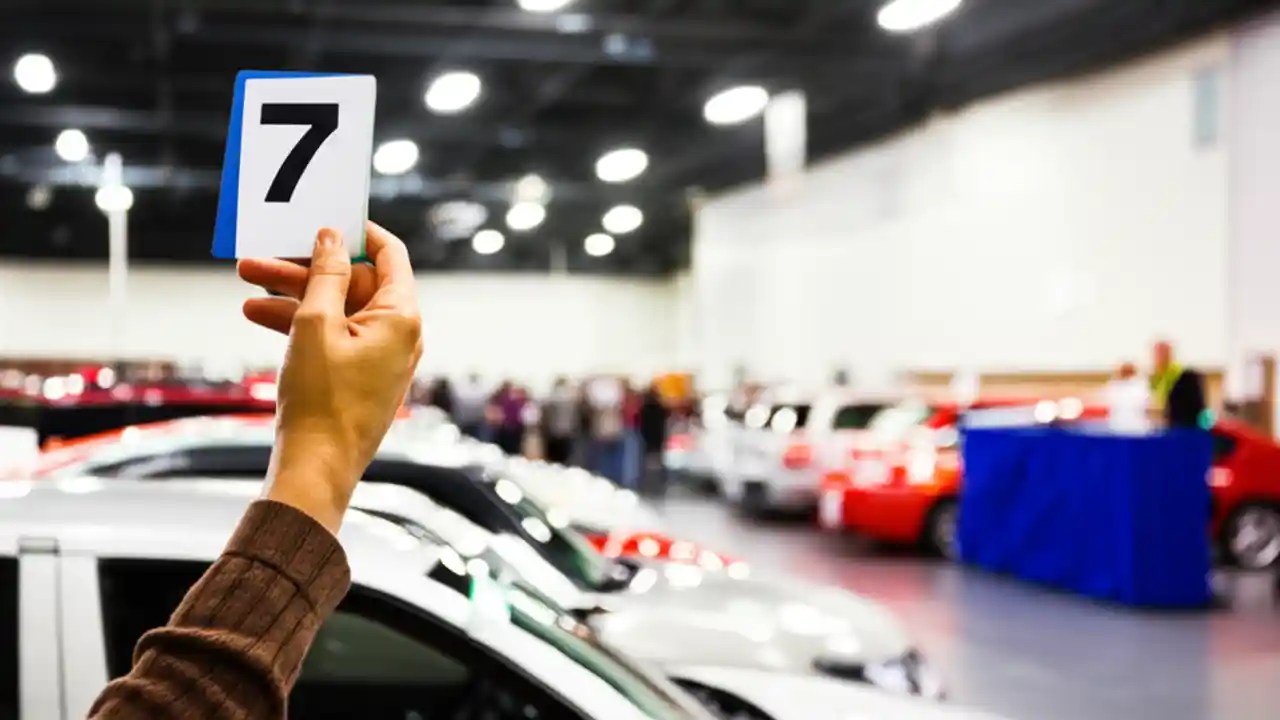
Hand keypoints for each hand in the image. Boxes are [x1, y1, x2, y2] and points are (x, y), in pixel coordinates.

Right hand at [238, 222, 422, 532]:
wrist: (316, 467)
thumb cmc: (321, 398)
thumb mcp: (315, 324)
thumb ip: (325, 274)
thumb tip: (332, 237)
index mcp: (403, 316)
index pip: (389, 254)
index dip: (356, 231)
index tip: (324, 215)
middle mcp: (400, 333)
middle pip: (355, 281)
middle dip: (305, 267)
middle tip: (260, 255)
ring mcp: (382, 354)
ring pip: (337, 308)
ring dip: (292, 295)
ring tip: (244, 282)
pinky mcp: (361, 373)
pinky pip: (334, 334)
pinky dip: (300, 324)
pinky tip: (257, 314)